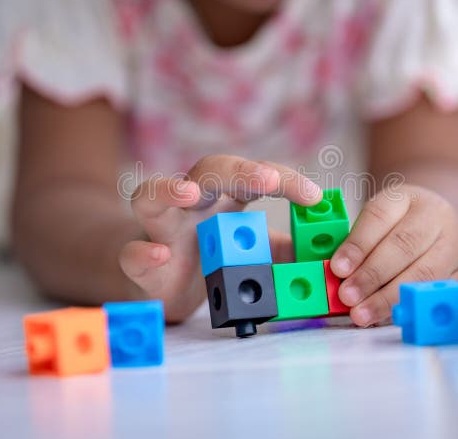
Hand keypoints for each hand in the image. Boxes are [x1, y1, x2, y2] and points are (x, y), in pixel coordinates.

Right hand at [118, 155, 321, 319]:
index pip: (257, 176)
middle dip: (238, 171)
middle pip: (208, 169)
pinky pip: (131, 252)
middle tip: (266, 180)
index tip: (314, 198)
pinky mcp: (137, 261)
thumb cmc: (210, 258)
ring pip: (150, 194)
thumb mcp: (253, 253)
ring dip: (169, 189)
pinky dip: (143, 252)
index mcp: (226, 198)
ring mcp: (159, 227)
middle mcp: (191, 202)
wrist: (165, 288)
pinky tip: (160, 255)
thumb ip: (284, 249)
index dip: (285, 181)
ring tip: (189, 193)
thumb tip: (325, 250)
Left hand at [330, 184, 457, 326]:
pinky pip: (434, 292)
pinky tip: (385, 318)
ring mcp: (454, 244)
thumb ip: (358, 242)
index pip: (379, 216)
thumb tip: (335, 275)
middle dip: (372, 275)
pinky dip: (408, 307)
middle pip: (403, 246)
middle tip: (347, 296)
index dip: (358, 244)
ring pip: (423, 273)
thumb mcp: (381, 220)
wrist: (450, 227)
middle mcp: (436, 216)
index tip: (338, 268)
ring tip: (362, 313)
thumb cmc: (402, 226)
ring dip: (388, 297)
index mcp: (406, 197)